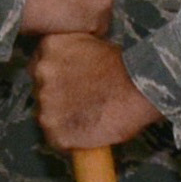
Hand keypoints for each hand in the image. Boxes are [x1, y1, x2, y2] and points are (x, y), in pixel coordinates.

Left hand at [34, 31, 158, 154]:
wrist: (141, 90)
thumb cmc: (124, 67)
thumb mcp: (90, 42)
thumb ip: (69, 52)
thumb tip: (64, 65)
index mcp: (49, 46)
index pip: (39, 66)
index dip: (56, 77)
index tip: (71, 83)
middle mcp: (41, 73)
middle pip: (40, 90)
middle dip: (56, 97)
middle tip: (81, 100)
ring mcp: (45, 104)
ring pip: (46, 115)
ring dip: (62, 118)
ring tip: (87, 116)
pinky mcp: (55, 131)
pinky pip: (57, 138)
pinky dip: (69, 139)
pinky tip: (87, 131)